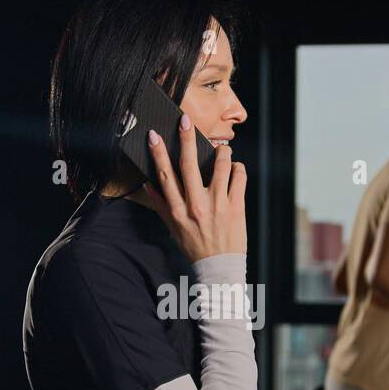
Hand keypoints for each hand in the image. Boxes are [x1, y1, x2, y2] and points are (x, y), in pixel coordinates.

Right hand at [142, 114, 246, 262]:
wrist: (219, 268)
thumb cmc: (194, 247)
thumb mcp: (173, 228)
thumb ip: (161, 204)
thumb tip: (149, 183)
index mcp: (177, 210)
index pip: (165, 175)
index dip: (158, 153)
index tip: (154, 135)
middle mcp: (196, 205)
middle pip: (188, 164)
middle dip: (186, 139)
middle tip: (185, 121)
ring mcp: (218, 205)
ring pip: (220, 165)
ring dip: (221, 152)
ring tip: (222, 150)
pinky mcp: (237, 207)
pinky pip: (239, 177)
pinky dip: (238, 168)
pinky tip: (235, 169)